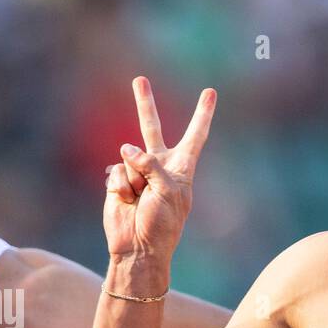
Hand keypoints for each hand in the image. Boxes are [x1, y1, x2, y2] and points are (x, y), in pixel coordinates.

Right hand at [103, 76, 215, 265]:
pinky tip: (126, 202)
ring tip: (140, 200)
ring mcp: (137, 172)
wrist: (138, 247)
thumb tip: (126, 148)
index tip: (211, 93)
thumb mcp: (168, 191)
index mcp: (181, 169)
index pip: (195, 136)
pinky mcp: (118, 180)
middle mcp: (160, 167)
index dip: (202, 115)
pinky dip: (121, 187)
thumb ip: (150, 164)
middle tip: (140, 80)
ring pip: (129, 156)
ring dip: (134, 180)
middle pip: (151, 128)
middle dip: (145, 105)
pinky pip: (116, 172)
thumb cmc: (162, 224)